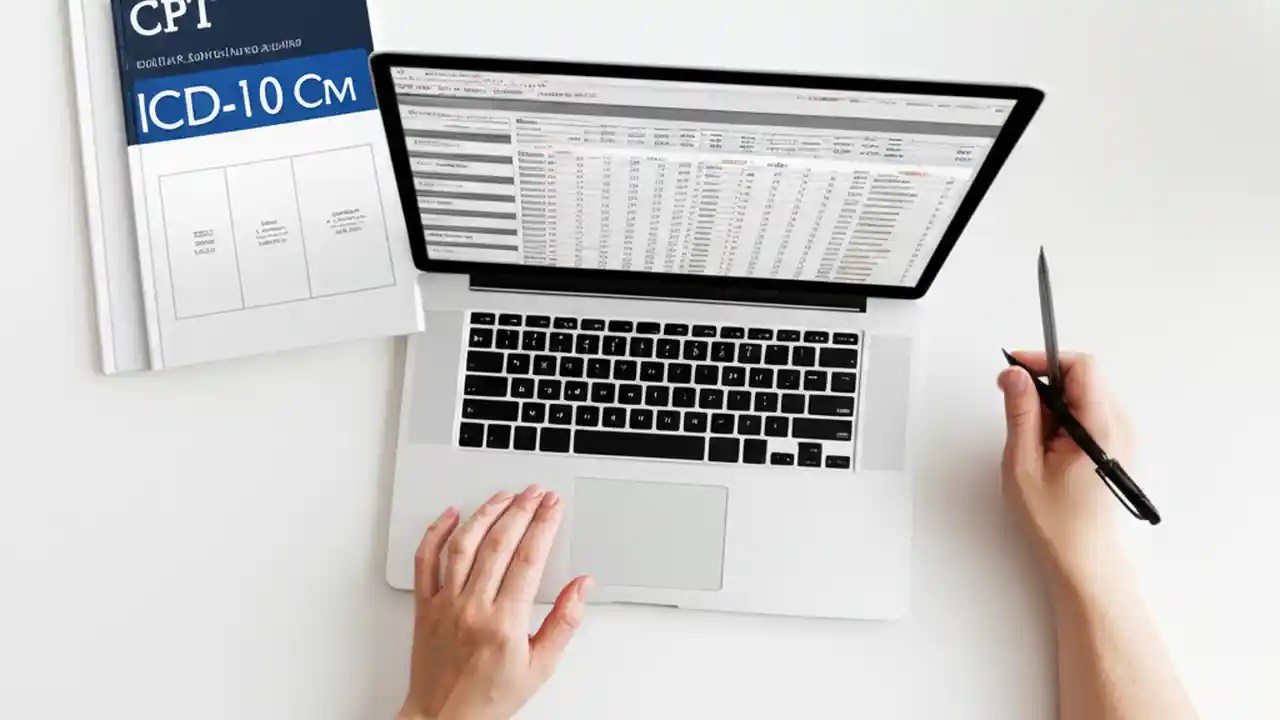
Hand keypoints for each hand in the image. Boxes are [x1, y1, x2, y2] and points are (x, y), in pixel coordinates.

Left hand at [399, 486, 593, 719]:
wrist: (444, 718)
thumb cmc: (490, 698)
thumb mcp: (540, 666)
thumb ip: (563, 622)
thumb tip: (581, 586)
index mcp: (503, 623)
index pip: (528, 559)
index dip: (544, 526)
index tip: (554, 506)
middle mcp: (472, 608)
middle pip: (498, 544)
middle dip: (521, 510)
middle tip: (536, 492)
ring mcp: (444, 604)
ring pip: (463, 545)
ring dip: (485, 513)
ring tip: (504, 496)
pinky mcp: (424, 606)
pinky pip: (424, 561)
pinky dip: (436, 533)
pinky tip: (451, 515)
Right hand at [998, 352, 1134, 589]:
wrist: (1083, 556)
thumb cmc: (1056, 520)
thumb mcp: (1023, 463)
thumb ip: (1021, 413)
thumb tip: (1015, 375)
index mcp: (1100, 428)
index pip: (1082, 366)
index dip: (1045, 359)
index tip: (1015, 367)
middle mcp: (1120, 427)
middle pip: (1082, 378)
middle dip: (1044, 384)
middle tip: (1015, 408)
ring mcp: (1123, 436)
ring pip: (1083, 395)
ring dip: (1053, 405)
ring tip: (1034, 440)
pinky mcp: (1117, 445)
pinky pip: (1089, 414)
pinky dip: (1064, 420)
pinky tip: (1048, 448)